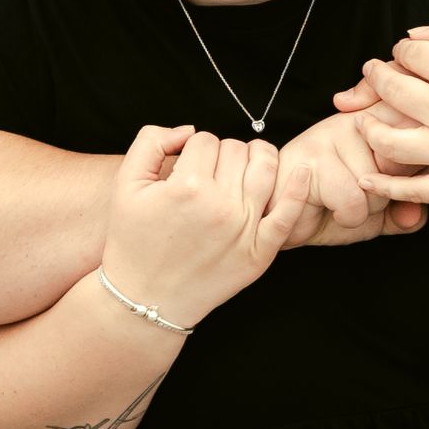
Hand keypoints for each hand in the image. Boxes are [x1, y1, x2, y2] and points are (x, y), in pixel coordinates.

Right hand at [103, 125, 284, 325]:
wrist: (145, 298)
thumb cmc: (133, 241)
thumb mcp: (126, 184)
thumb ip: (151, 142)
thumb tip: (189, 130)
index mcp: (186, 186)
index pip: (205, 140)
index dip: (194, 149)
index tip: (186, 168)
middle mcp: (219, 206)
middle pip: (236, 150)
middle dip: (222, 154)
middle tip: (208, 174)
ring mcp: (243, 229)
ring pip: (265, 168)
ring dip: (257, 158)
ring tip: (244, 167)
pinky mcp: (259, 252)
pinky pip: (288, 214)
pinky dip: (298, 189)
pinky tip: (303, 171)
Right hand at [263, 109, 428, 249]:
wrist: (279, 212)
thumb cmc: (331, 204)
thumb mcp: (379, 211)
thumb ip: (406, 211)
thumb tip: (416, 214)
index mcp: (381, 118)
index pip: (419, 122)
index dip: (423, 157)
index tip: (408, 174)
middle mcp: (360, 117)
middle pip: (406, 161)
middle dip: (390, 192)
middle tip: (364, 192)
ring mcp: (336, 131)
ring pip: (378, 185)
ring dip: (365, 209)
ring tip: (341, 199)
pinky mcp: (314, 154)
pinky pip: (354, 199)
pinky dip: (346, 216)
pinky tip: (327, 206)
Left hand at [341, 15, 428, 220]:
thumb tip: (410, 37)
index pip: (409, 55)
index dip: (400, 52)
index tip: (404, 56)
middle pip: (391, 92)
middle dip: (376, 79)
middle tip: (373, 76)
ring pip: (388, 142)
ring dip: (368, 129)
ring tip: (366, 122)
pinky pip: (411, 189)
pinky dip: (383, 184)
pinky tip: (368, 175)